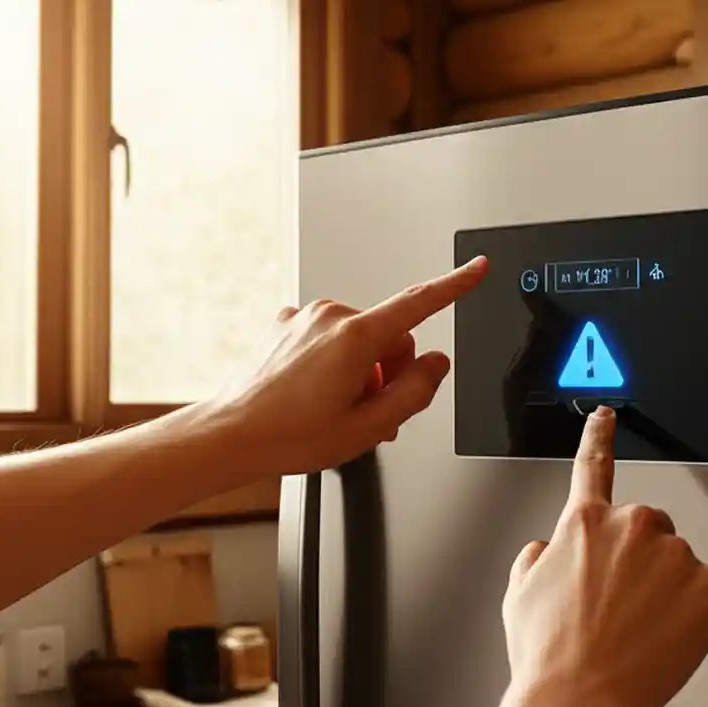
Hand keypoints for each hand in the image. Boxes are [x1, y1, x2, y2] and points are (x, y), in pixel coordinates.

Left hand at [192, 256, 487, 477]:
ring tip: (339, 409)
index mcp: (356, 337)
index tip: (477, 269)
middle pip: (392, 335)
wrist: (230, 435)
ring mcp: (306, 317)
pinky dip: (335, 362)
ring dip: (362, 371)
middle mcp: (332, 315)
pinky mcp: (288, 324)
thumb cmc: (288, 435)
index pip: (420, 303)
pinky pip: (331, 337)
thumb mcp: (369, 427)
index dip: (456, 285)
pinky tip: (316, 393)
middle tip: (371, 411)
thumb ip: (415, 392)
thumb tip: (436, 364)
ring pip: (362, 339)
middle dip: (391, 371)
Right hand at [497, 407, 707, 706]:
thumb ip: (537, 557)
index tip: (606, 414)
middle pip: (646, 525)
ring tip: (636, 626)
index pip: (592, 465)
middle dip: (639, 556)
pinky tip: (662, 634)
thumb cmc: (549, 655)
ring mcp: (673, 555)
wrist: (580, 700)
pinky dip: (691, 612)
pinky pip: (705, 589)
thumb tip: (547, 551)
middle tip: (621, 601)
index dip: (598, 435)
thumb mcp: (520, 595)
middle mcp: (630, 527)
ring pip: (676, 560)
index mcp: (583, 523)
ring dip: (664, 585)